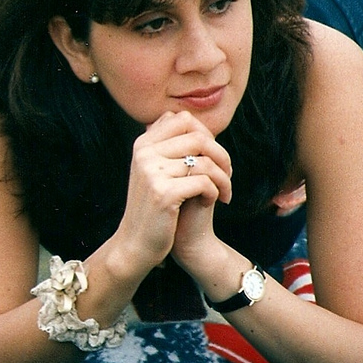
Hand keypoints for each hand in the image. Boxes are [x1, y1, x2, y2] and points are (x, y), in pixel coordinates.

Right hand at [116, 111, 231, 268]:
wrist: (136, 243)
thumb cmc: (154, 206)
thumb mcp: (155, 170)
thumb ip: (169, 145)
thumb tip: (192, 121)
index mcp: (143, 144)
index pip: (182, 119)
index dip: (205, 134)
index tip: (211, 157)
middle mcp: (144, 153)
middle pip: (199, 137)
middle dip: (221, 156)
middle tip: (226, 175)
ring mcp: (151, 172)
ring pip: (206, 161)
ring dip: (224, 178)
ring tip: (223, 191)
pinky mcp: (163, 193)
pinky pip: (205, 182)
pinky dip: (216, 192)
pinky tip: (211, 202)